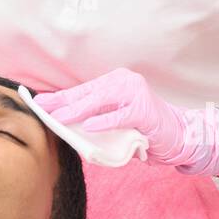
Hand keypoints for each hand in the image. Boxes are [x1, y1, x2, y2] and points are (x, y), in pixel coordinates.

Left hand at [35, 68, 218, 174]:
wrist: (180, 136)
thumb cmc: (144, 131)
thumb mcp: (116, 122)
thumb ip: (95, 118)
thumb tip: (64, 124)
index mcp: (115, 82)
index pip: (83, 89)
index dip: (60, 97)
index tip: (38, 102)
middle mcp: (124, 82)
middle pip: (87, 93)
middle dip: (62, 102)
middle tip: (42, 109)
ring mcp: (136, 94)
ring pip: (100, 101)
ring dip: (77, 111)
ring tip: (58, 118)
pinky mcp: (145, 110)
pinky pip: (120, 116)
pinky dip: (103, 122)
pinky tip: (88, 126)